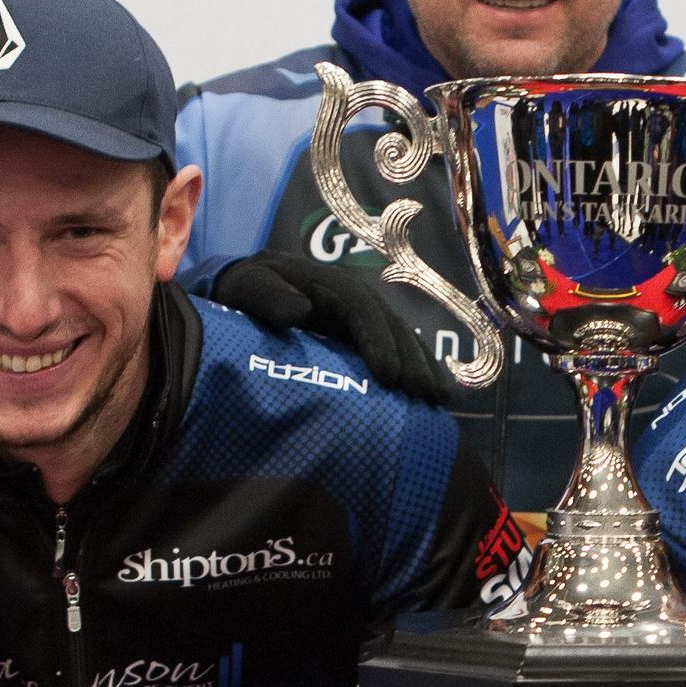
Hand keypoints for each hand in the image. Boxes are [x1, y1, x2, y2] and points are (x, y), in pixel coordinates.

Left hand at [207, 255, 450, 403]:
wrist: (246, 291)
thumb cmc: (246, 289)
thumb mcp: (248, 286)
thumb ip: (267, 297)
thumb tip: (300, 311)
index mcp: (331, 286)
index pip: (363, 310)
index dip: (379, 340)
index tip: (388, 376)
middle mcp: (356, 300)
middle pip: (392, 326)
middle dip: (412, 360)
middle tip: (424, 395)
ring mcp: (364, 320)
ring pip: (403, 340)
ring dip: (423, 368)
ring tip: (440, 400)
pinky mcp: (365, 339)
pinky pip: (399, 352)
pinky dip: (419, 370)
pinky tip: (435, 396)